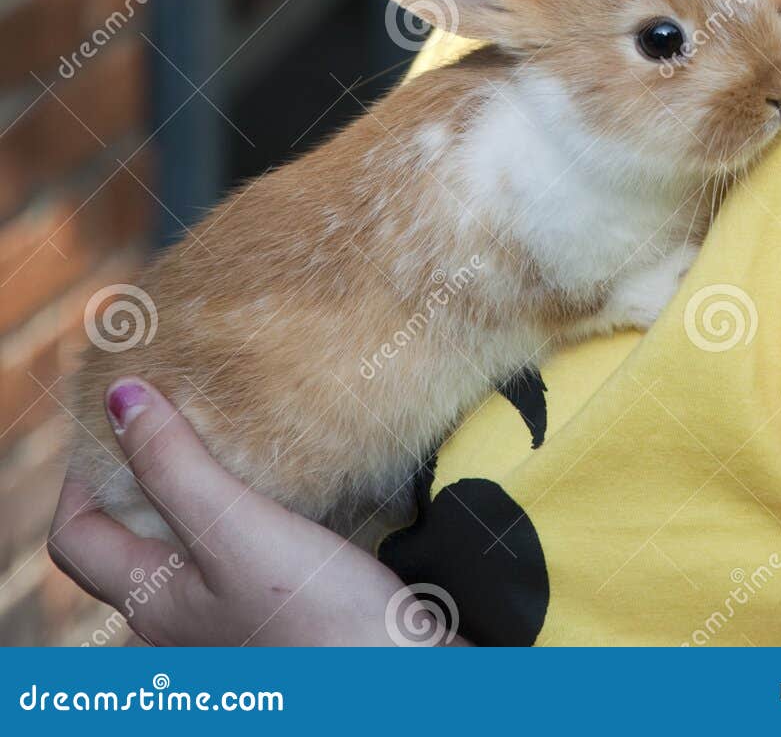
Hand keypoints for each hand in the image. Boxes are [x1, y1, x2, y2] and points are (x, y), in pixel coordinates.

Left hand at [48, 376, 466, 646]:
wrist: (404, 685)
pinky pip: (237, 551)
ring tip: (232, 433)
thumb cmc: (318, 619)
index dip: (81, 473)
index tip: (122, 414)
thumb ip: (174, 467)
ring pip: (186, 543)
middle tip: (180, 408)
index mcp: (153, 604)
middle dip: (143, 469)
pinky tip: (282, 481)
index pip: (75, 537)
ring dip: (197, 485)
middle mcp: (180, 620)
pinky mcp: (279, 614)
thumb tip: (117, 398)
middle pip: (128, 537)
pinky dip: (242, 508)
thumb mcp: (236, 531)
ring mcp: (229, 621)